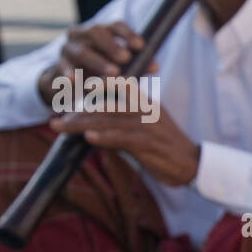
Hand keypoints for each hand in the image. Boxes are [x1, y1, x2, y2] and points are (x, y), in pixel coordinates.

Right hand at [37, 20, 159, 98]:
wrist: (70, 84)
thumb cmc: (102, 72)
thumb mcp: (120, 68)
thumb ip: (136, 65)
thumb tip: (155, 66)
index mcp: (101, 31)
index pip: (115, 26)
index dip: (128, 34)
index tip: (140, 46)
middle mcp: (82, 35)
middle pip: (96, 33)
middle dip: (112, 46)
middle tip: (126, 59)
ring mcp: (68, 49)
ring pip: (82, 51)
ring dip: (98, 62)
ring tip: (113, 73)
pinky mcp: (57, 66)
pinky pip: (62, 69)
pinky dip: (68, 74)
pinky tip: (74, 80)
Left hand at [41, 20, 200, 185]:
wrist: (194, 165)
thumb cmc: (168, 150)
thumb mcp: (146, 132)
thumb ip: (123, 127)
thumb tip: (96, 131)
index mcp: (146, 104)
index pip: (118, 86)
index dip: (94, 86)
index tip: (71, 88)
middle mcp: (146, 111)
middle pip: (107, 105)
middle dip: (79, 111)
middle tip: (57, 117)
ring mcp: (148, 126)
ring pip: (110, 120)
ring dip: (83, 123)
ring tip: (61, 126)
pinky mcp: (149, 143)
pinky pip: (123, 138)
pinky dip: (105, 137)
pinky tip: (89, 138)